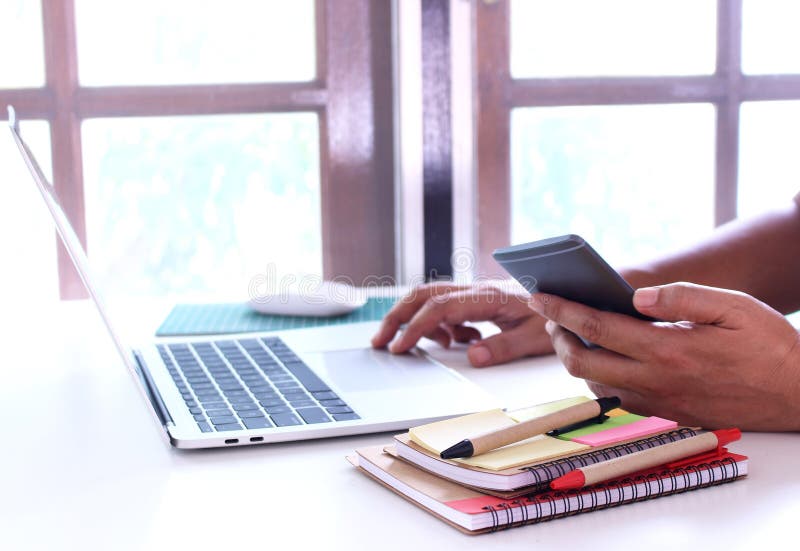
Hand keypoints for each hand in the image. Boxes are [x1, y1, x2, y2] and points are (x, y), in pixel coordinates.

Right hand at [371, 282, 552, 366]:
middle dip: (397, 316)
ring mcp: (475, 295)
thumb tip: (472, 356)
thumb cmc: (555, 319)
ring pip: (430, 299)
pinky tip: (453, 343)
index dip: (415, 327)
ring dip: (413, 321)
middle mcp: (476, 290)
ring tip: (413, 346)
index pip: (440, 307)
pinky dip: (438, 326)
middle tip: (379, 341)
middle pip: (424, 294)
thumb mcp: (536, 339)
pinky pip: (445, 308)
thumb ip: (504, 348)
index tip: (399, 348)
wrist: (572, 299)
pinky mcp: (477, 302)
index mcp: (488, 297)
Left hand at [529, 282, 799, 430]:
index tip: (540, 296)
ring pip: (596, 385)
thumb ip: (682, 297)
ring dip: (576, 359)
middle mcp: (656, 380)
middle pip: (582, 362)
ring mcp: (660, 403)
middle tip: (551, 316)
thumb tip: (635, 294)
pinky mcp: (668, 415)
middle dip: (557, 336)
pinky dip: (600, 377)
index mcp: (667, 349)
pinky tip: (606, 358)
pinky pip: (619, 399)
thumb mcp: (734, 307)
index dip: (562, 310)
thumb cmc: (769, 345)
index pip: (596, 326)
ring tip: (573, 333)